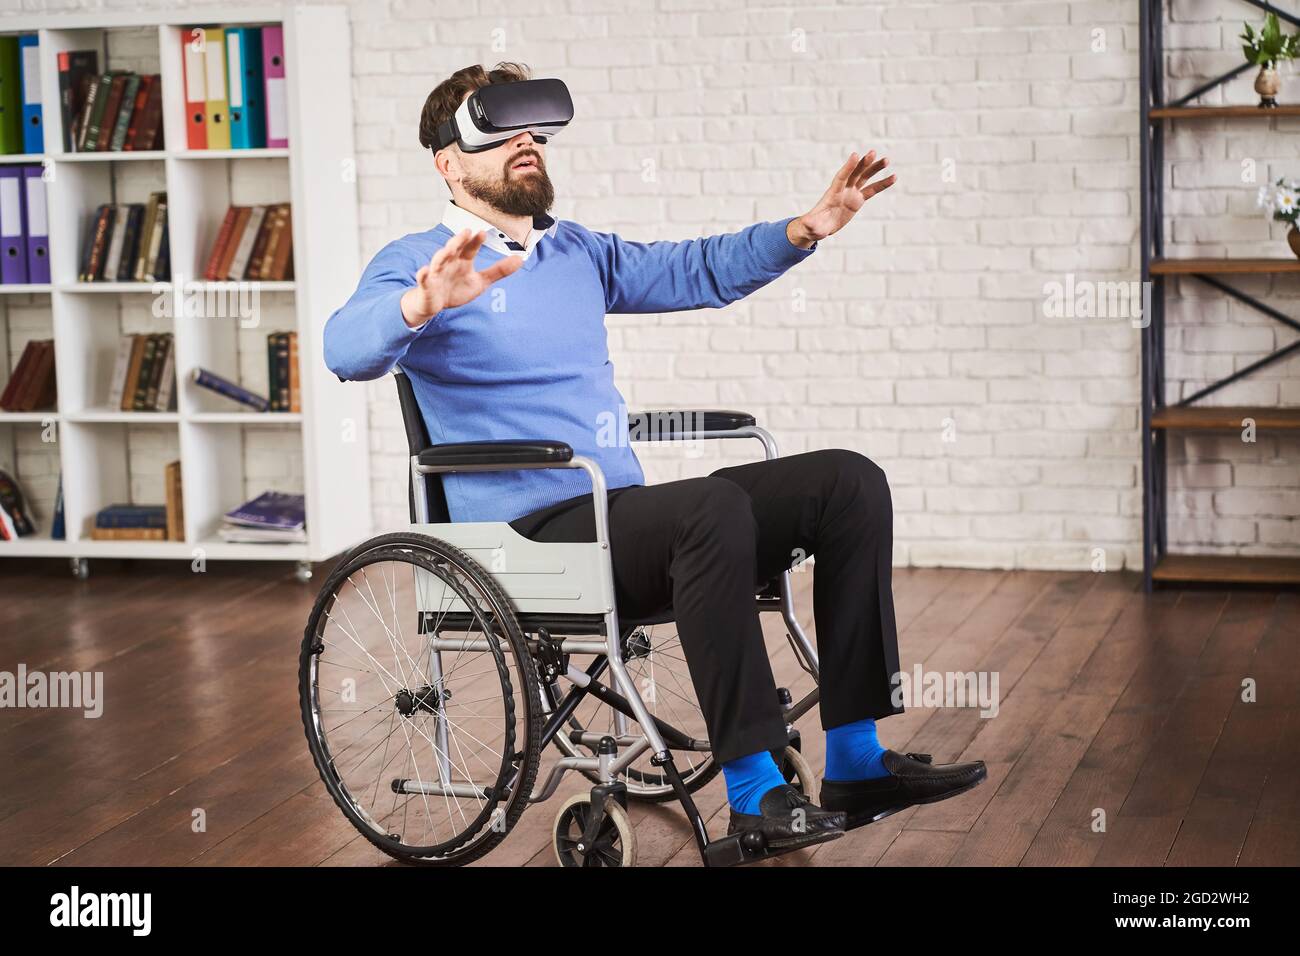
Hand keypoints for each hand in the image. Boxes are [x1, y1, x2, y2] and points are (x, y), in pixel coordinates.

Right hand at [401, 229, 522, 327]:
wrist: (434, 304)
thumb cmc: (456, 289)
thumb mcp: (480, 281)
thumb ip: (499, 271)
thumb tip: (521, 259)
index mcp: (462, 261)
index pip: (469, 248)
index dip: (475, 241)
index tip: (483, 232)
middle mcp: (449, 263)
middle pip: (453, 249)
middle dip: (458, 241)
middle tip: (466, 232)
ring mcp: (436, 273)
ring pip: (438, 261)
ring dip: (442, 254)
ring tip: (448, 249)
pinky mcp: (427, 285)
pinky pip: (424, 279)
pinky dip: (423, 275)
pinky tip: (423, 271)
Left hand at [787, 151, 895, 248]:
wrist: (819, 227)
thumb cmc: (813, 226)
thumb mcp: (811, 225)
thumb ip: (810, 222)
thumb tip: (807, 223)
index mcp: (832, 193)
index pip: (841, 177)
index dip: (848, 167)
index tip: (855, 155)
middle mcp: (843, 190)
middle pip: (854, 174)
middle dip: (863, 164)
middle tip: (873, 152)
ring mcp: (851, 193)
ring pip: (864, 178)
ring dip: (875, 169)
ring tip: (886, 160)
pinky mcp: (858, 200)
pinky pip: (872, 190)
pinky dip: (882, 184)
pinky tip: (893, 177)